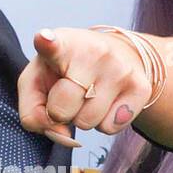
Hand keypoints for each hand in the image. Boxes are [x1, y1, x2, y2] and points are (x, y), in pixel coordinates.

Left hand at [19, 27, 151, 142]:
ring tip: (89, 95)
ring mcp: (119, 68)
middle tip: (68, 93)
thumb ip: (32, 112)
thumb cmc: (66, 71)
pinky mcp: (140, 87)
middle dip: (60, 111)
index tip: (44, 38)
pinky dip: (105, 123)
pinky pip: (110, 128)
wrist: (119, 55)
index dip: (48, 43)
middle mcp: (93, 51)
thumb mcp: (36, 83)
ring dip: (83, 117)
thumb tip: (60, 133)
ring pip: (87, 122)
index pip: (52, 44)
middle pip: (61, 109)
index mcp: (62, 44)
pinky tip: (108, 102)